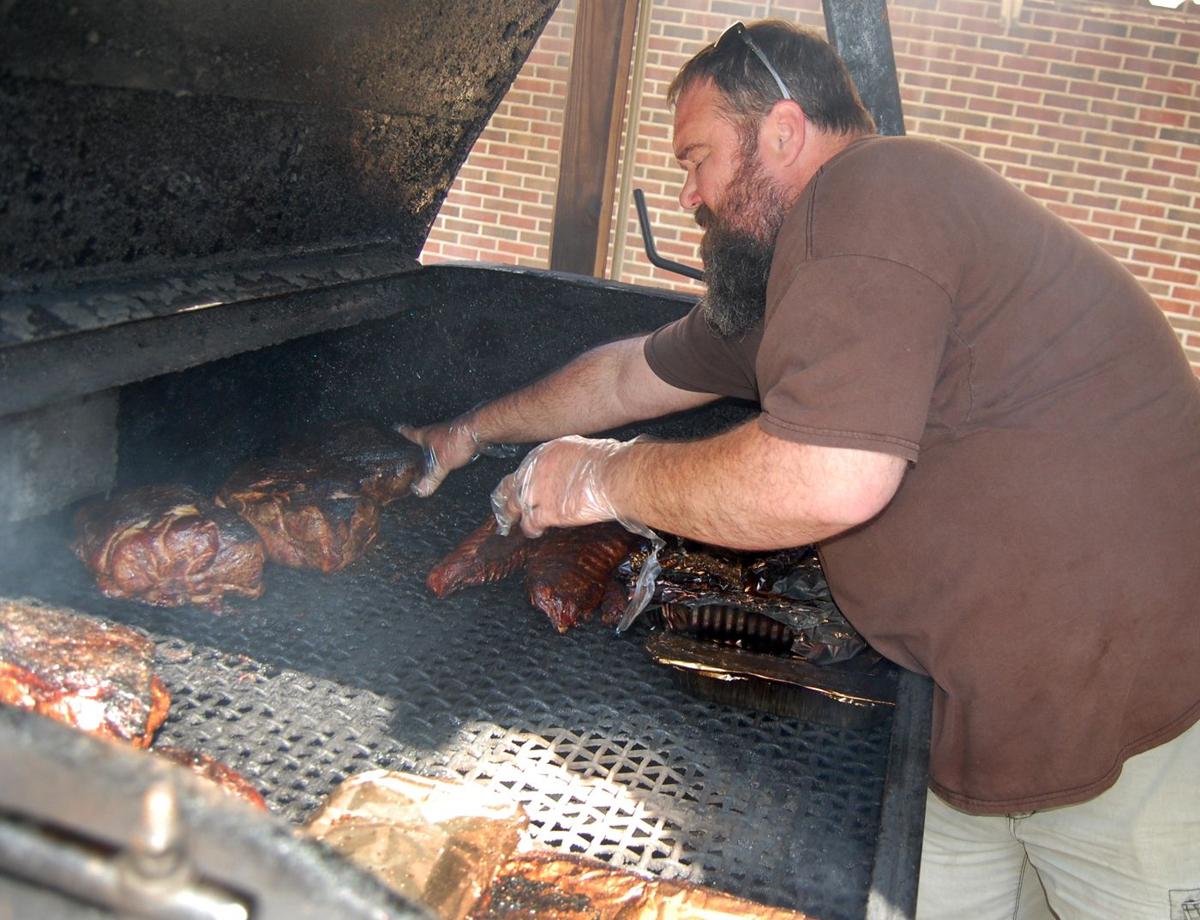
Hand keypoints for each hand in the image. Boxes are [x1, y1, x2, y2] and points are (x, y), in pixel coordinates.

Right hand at [396, 416, 481, 496]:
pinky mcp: (460, 436)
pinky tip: (452, 457)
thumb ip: (431, 478)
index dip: (402, 431)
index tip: (396, 429)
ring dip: (434, 446)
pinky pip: (451, 443)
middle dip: (418, 442)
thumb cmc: (457, 440)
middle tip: (413, 447)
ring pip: (438, 439)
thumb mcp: (441, 464)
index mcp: (426, 435)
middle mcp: (436, 432)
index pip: (409, 432)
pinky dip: (449, 449)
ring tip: (432, 455)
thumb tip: (419, 490)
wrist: (478, 430)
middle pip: (423, 435)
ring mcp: (448, 433)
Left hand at [490, 435, 627, 537]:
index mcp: (545, 453)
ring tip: (509, 525)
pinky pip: (529, 525)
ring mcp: (537, 492)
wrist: (612, 477)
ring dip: (511, 517)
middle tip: (504, 507)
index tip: (521, 486)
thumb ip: (570, 460)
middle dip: (506, 498)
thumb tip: (576, 467)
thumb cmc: (608, 461)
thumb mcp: (583, 450)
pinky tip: (534, 532)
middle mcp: (535, 471)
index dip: (522, 480)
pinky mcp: (545, 513)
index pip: (525, 468)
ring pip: (514, 507)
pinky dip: (531, 530)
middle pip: (510, 486)